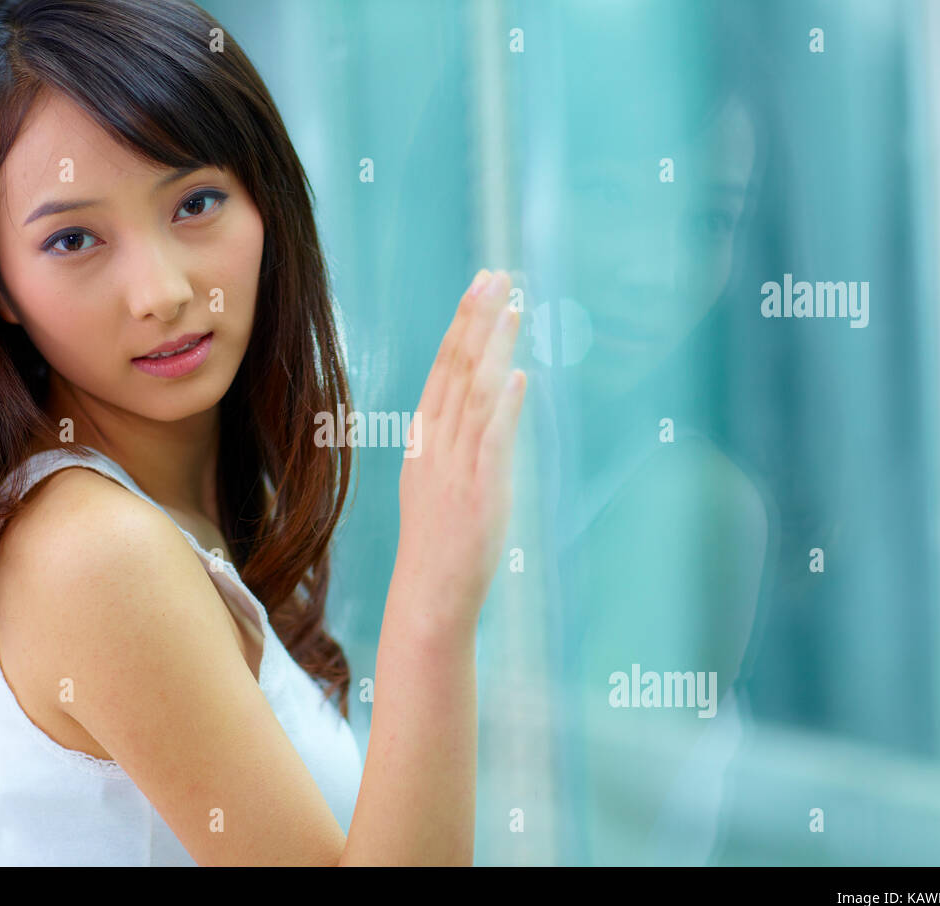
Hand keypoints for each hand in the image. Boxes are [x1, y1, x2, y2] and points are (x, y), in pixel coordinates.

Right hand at [393, 269, 525, 631]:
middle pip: (455, 370)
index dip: (461, 327)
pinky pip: (490, 440)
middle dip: (475, 320)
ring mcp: (455, 467)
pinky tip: (516, 375)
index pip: (442, 371)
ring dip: (492, 348)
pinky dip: (503, 406)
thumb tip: (493, 396)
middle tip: (494, 276)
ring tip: (511, 308)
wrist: (429, 596)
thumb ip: (458, 440)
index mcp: (423, 441)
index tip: (478, 289)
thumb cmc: (439, 544)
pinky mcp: (478, 491)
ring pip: (473, 394)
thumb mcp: (437, 482)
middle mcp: (435, 446)